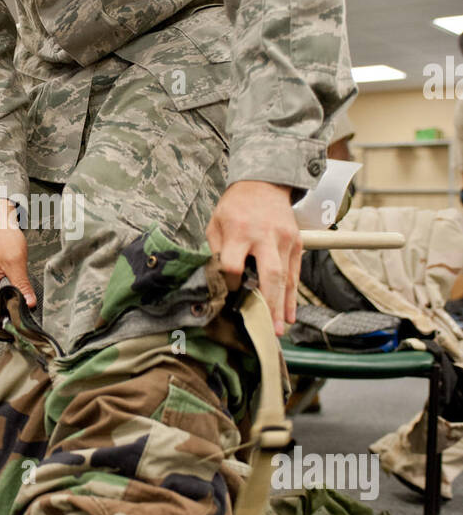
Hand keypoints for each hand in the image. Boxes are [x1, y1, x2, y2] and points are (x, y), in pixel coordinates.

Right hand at [0, 198, 36, 321]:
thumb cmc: (3, 237)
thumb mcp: (15, 263)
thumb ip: (21, 285)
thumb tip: (29, 304)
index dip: (3, 323)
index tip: (18, 328)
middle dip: (7, 315)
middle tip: (25, 321)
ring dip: (8, 305)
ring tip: (24, 310)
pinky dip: (8, 296)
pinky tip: (20, 296)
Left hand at [206, 181, 300, 336]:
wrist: (264, 183)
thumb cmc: (235, 207)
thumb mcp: (216, 223)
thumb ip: (217, 251)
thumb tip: (218, 282)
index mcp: (240, 231)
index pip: (234, 265)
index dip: (230, 282)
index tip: (229, 290)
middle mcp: (266, 237)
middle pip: (269, 274)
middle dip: (268, 304)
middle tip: (265, 330)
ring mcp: (285, 240)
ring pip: (286, 278)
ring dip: (282, 306)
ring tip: (278, 330)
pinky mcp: (297, 243)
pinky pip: (296, 274)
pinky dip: (292, 296)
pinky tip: (289, 314)